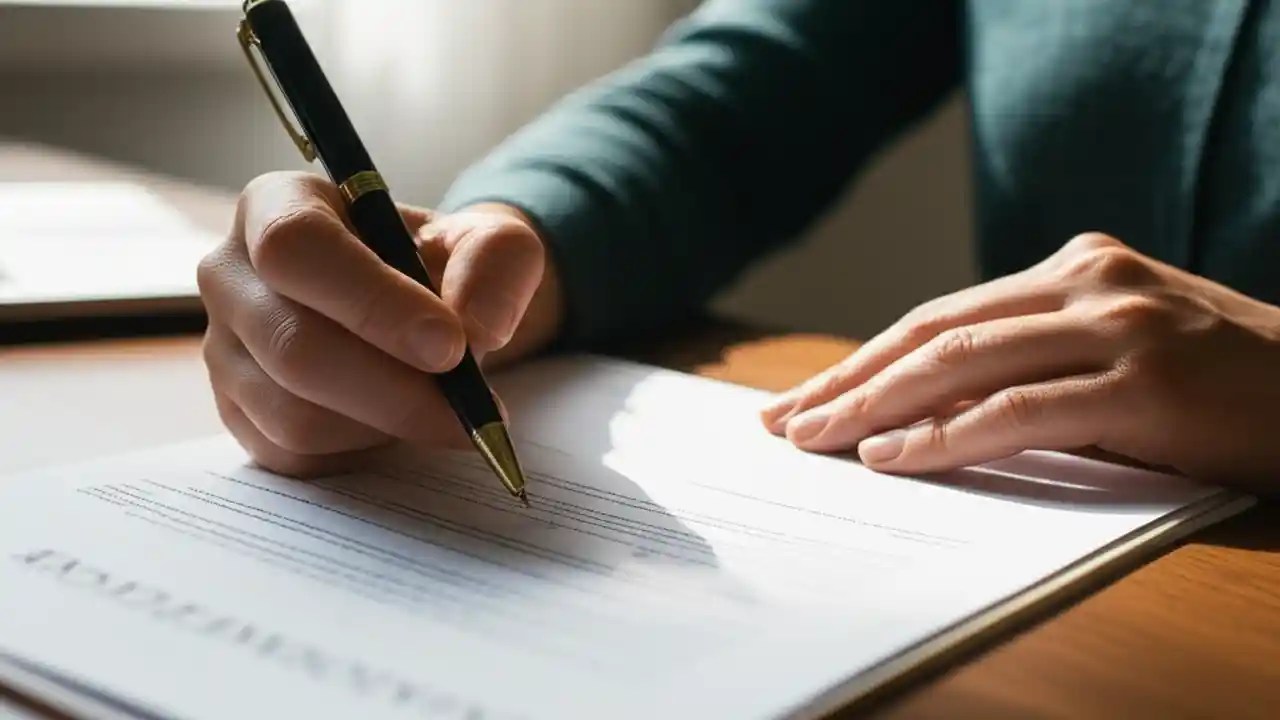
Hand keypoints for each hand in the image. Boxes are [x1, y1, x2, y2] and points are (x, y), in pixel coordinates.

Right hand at [198, 172, 561, 476]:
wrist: (420, 312)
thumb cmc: (441, 266)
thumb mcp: (490, 244)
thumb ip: (497, 266)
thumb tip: (474, 330)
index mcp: (276, 206)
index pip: (297, 247)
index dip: (373, 302)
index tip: (449, 346)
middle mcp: (230, 275)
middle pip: (294, 345)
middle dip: (396, 391)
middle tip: (471, 409)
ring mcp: (223, 350)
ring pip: (294, 413)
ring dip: (386, 425)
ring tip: (441, 408)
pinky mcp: (237, 413)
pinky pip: (294, 453)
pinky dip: (361, 451)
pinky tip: (399, 422)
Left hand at [761, 233, 1279, 490]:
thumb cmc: (1217, 385)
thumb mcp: (1115, 350)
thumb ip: (1031, 358)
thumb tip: (921, 404)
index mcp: (1073, 268)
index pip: (939, 316)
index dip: (863, 359)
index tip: (805, 396)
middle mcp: (1086, 282)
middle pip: (932, 332)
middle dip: (848, 380)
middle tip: (785, 421)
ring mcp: (1115, 328)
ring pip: (960, 362)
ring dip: (874, 406)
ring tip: (815, 439)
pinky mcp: (1141, 385)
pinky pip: (1014, 410)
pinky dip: (943, 435)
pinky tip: (890, 457)